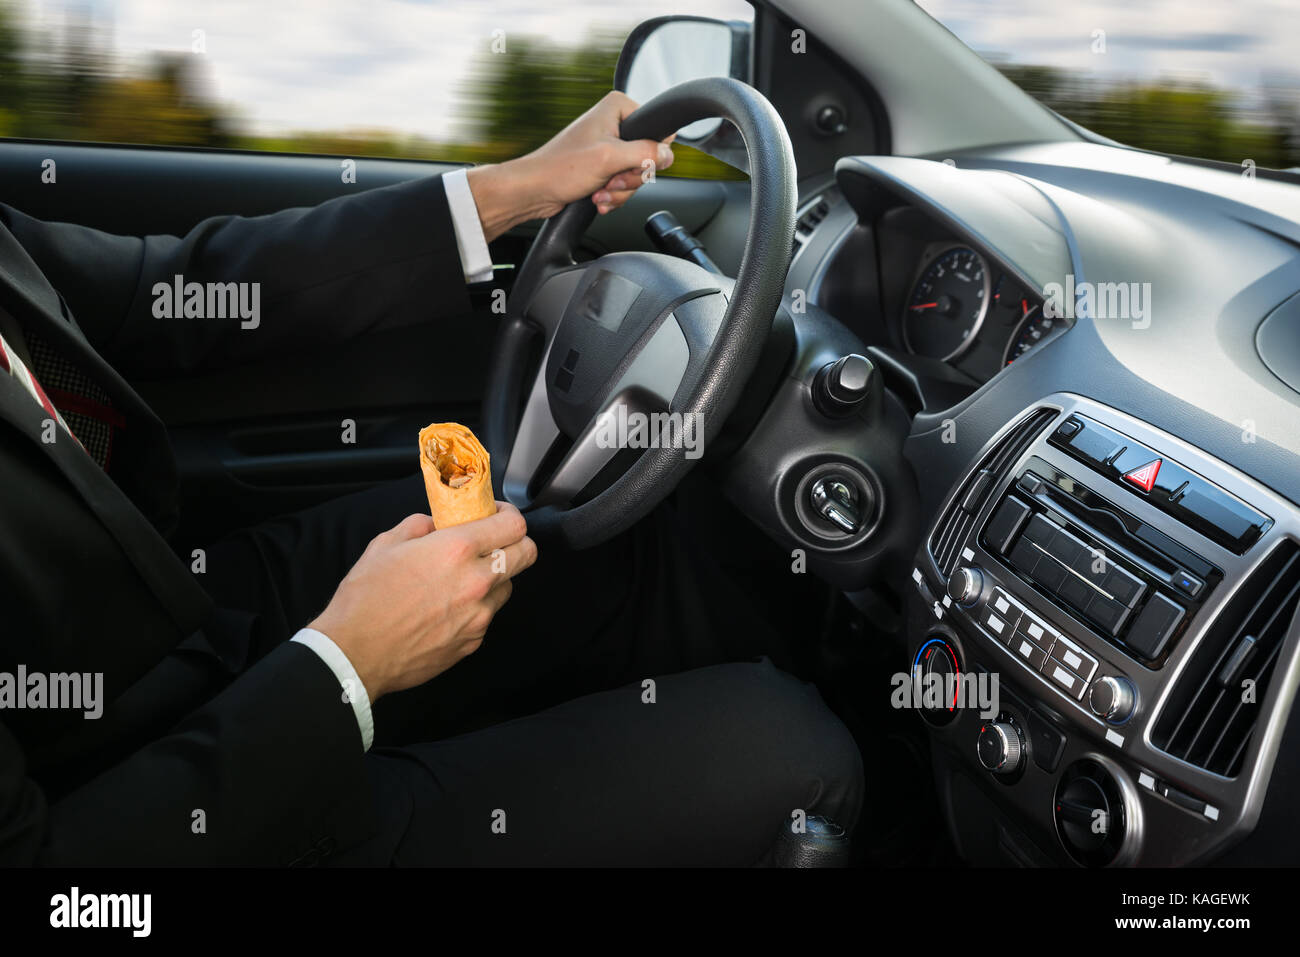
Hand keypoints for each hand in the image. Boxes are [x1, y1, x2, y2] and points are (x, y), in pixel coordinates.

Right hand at [309, 503, 537, 700]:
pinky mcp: (473, 641)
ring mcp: (478, 616)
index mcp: (456, 550)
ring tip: (464, 578)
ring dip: (495, 577)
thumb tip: (436, 524)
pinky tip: (448, 607)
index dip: (510, 515)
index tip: (499, 515)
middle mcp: (476, 582)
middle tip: (495, 542)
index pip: (514, 526)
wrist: (355, 654)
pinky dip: (476, 607)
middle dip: (516, 542)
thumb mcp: (386, 544)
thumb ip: (420, 526)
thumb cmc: (365, 599)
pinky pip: (487, 616)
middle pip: (527, 554)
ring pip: (508, 587)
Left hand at [466, 91, 674, 241]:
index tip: (627, 165)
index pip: (658, 131)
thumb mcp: (610, 158)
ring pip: (636, 174)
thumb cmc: (561, 168)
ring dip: (620, 190)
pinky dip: (613, 195)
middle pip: (648, 157)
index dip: (648, 155)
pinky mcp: (603, 165)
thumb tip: (668, 154)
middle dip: (630, 178)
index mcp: (618, 107)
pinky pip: (623, 184)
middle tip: (610, 180)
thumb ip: (645, 154)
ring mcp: (609, 145)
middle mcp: (615, 122)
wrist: (536, 189)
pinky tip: (598, 197)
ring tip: (600, 191)